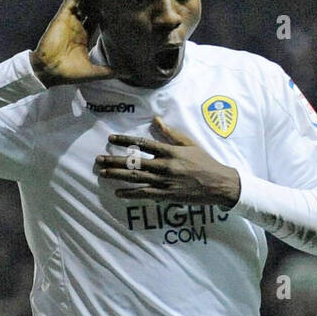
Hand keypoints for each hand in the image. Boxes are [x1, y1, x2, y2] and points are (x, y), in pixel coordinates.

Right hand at [30, 0, 114, 87]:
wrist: (50, 73)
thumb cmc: (69, 73)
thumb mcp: (94, 72)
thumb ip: (110, 70)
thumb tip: (128, 74)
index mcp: (84, 34)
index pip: (98, 16)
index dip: (107, 6)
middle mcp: (78, 24)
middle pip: (91, 3)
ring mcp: (70, 19)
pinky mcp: (62, 16)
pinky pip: (73, 0)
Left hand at [96, 118, 241, 208]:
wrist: (218, 184)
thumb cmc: (205, 162)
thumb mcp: (189, 144)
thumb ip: (170, 133)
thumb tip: (156, 120)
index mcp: (170, 151)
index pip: (142, 144)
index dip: (125, 141)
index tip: (111, 139)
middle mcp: (164, 166)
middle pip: (133, 163)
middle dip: (114, 161)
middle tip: (98, 159)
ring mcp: (164, 182)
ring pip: (135, 178)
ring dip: (117, 176)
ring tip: (102, 173)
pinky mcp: (166, 195)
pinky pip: (144, 194)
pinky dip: (130, 193)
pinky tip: (118, 192)